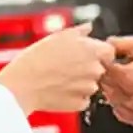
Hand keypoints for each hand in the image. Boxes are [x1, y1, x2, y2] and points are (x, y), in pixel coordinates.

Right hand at [0, 24, 114, 113]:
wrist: (22, 84)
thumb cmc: (36, 58)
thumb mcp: (58, 36)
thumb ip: (80, 32)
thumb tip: (89, 27)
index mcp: (94, 50)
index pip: (109, 51)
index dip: (98, 52)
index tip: (85, 53)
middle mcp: (96, 69)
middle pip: (101, 68)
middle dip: (88, 67)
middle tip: (67, 66)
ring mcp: (89, 88)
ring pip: (91, 84)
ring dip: (81, 82)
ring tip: (59, 77)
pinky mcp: (81, 104)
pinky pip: (82, 99)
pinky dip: (74, 96)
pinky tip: (58, 89)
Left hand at [101, 36, 132, 125]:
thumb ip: (120, 43)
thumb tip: (104, 45)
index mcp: (129, 77)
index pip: (102, 68)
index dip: (106, 59)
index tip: (113, 56)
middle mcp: (130, 97)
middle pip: (104, 84)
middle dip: (109, 74)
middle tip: (122, 66)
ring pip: (110, 98)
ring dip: (114, 88)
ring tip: (131, 78)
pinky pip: (119, 111)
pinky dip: (121, 102)